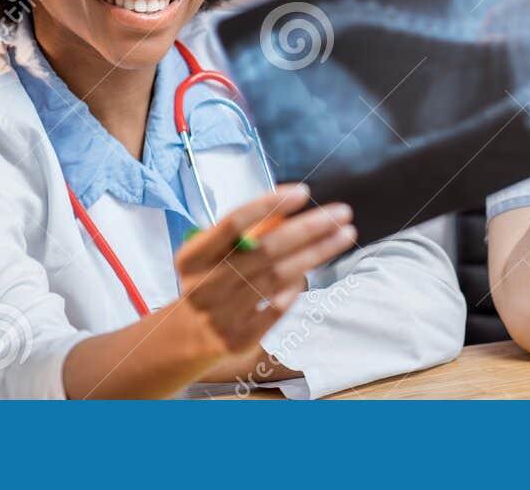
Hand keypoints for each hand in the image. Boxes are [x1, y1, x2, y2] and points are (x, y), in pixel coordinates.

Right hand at [169, 184, 354, 357]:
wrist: (185, 336)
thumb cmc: (208, 280)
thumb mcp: (211, 254)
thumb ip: (245, 231)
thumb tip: (292, 203)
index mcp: (192, 257)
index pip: (233, 223)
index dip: (269, 205)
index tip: (303, 192)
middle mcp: (205, 285)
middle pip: (266, 249)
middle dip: (309, 228)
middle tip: (341, 214)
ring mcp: (222, 314)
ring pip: (279, 277)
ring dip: (316, 253)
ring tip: (344, 235)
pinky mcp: (239, 339)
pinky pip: (278, 307)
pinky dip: (296, 287)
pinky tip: (311, 271)